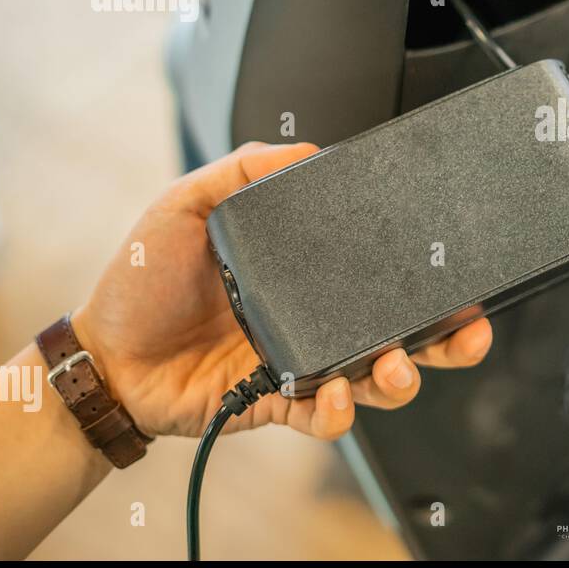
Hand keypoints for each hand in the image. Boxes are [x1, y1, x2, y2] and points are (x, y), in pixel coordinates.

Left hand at [70, 141, 491, 441]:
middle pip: (402, 334)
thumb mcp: (188, 204)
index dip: (426, 278)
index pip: (380, 274)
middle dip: (446, 341)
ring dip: (401, 378)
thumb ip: (244, 169)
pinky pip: (324, 417)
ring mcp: (301, 366)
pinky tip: (335, 394)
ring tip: (399, 368)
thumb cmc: (144, 281)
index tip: (457, 272)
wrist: (103, 357)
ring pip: (376, 380)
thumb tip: (309, 149)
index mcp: (306, 275)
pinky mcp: (278, 405)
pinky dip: (339, 412)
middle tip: (465, 335)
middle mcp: (314, 321)